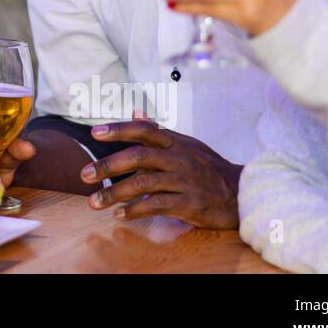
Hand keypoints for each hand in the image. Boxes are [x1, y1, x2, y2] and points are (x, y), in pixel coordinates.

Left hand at [81, 119, 242, 228]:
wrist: (242, 193)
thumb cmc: (208, 167)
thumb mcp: (187, 144)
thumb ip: (158, 132)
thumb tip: (136, 112)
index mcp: (176, 142)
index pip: (143, 130)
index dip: (118, 129)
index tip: (94, 133)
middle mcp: (178, 158)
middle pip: (137, 157)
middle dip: (107, 166)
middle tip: (84, 175)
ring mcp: (184, 181)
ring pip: (143, 184)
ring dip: (114, 194)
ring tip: (94, 203)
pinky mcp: (189, 203)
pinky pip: (157, 205)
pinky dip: (136, 210)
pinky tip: (120, 215)